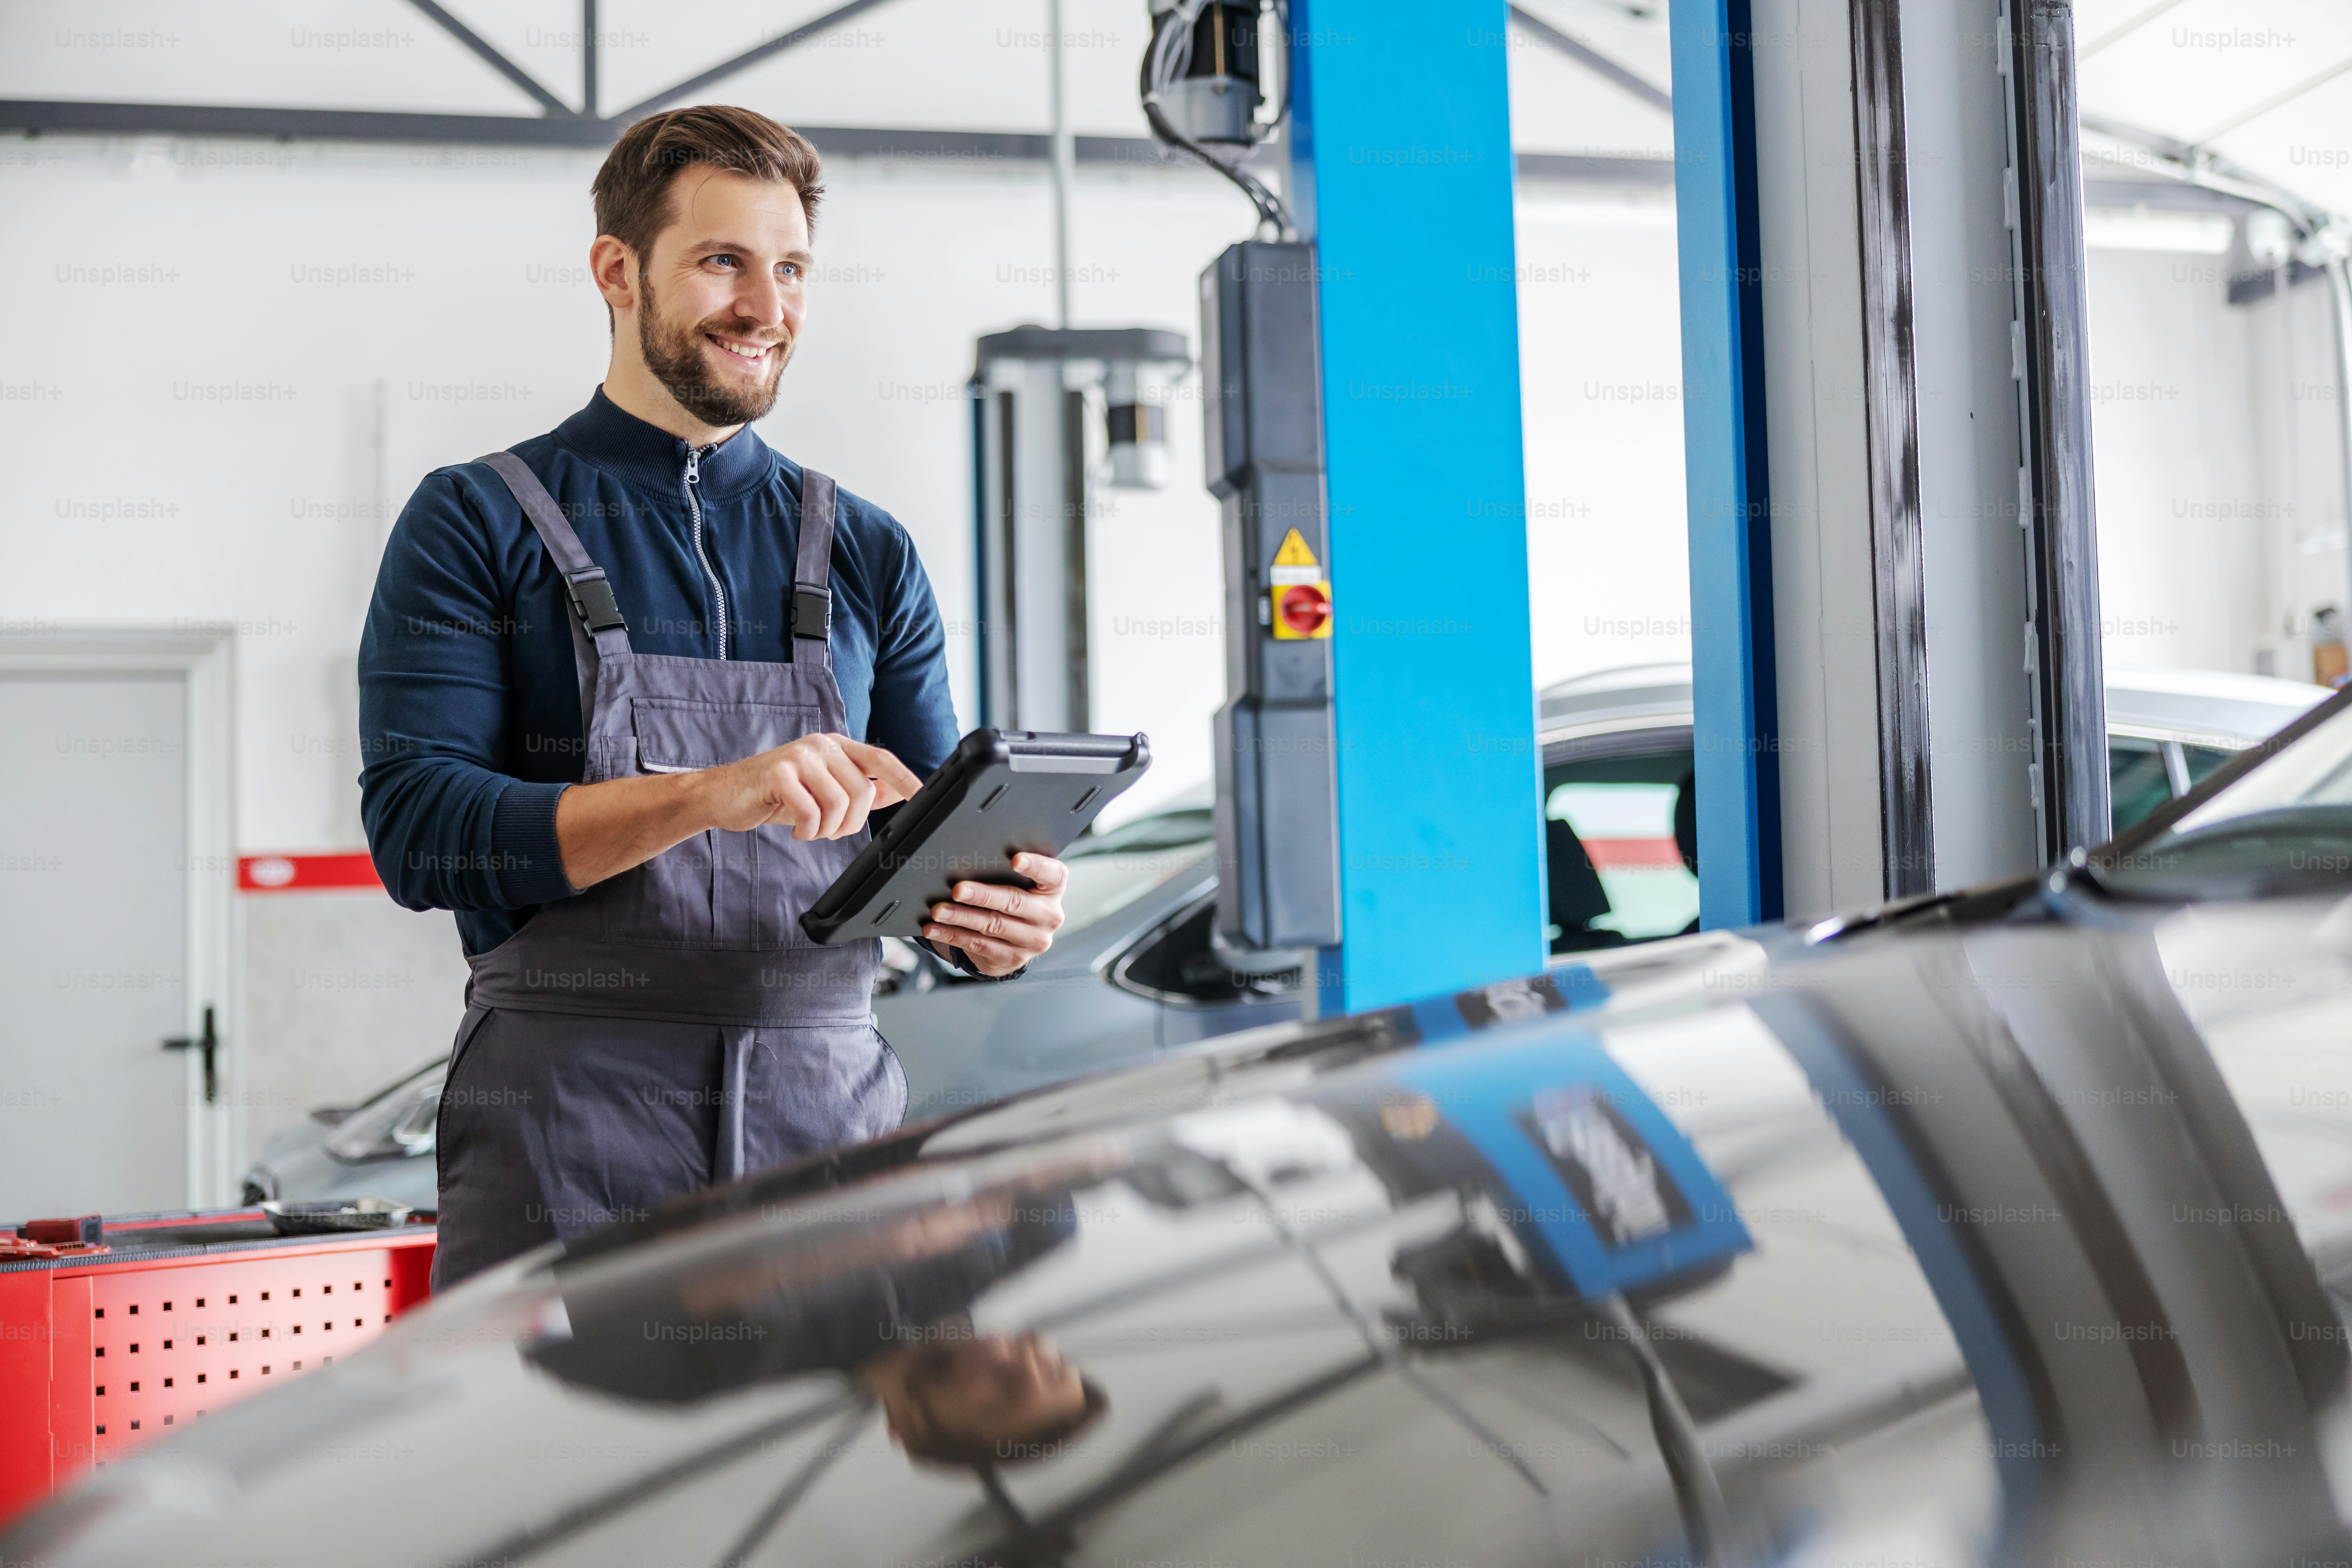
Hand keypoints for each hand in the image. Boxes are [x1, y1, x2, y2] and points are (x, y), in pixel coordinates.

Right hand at [700, 733, 922, 839]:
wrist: (723, 794)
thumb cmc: (774, 794)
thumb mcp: (821, 789)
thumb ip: (857, 788)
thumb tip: (897, 791)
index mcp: (835, 746)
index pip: (880, 759)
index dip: (904, 778)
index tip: (922, 796)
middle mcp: (821, 745)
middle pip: (862, 791)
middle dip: (851, 824)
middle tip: (829, 830)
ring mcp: (799, 757)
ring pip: (839, 803)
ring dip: (827, 829)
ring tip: (810, 829)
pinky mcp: (778, 773)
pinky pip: (811, 812)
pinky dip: (807, 830)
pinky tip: (796, 829)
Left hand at [925, 852, 1067, 976]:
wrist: (1019, 940)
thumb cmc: (1016, 897)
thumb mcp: (1021, 883)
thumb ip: (1006, 871)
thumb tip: (968, 859)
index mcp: (1054, 889)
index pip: (1053, 874)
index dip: (1036, 866)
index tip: (1015, 860)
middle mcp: (1049, 916)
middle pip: (1015, 902)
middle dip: (983, 895)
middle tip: (958, 890)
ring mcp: (1033, 941)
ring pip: (993, 925)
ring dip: (961, 917)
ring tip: (938, 911)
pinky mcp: (1013, 958)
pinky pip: (979, 944)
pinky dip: (953, 935)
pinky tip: (934, 929)